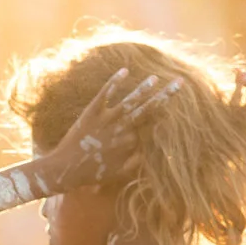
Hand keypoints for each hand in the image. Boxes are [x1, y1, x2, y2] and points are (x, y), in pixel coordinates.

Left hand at [33, 67, 179, 192]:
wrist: (64, 170)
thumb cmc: (92, 174)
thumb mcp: (118, 173)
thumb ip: (136, 162)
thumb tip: (150, 151)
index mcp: (131, 144)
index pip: (153, 125)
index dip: (166, 114)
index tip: (180, 105)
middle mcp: (122, 130)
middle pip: (148, 110)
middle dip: (165, 96)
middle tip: (180, 82)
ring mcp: (107, 120)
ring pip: (130, 101)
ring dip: (143, 88)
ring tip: (155, 77)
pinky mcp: (92, 113)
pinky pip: (105, 94)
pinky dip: (114, 82)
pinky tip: (125, 70)